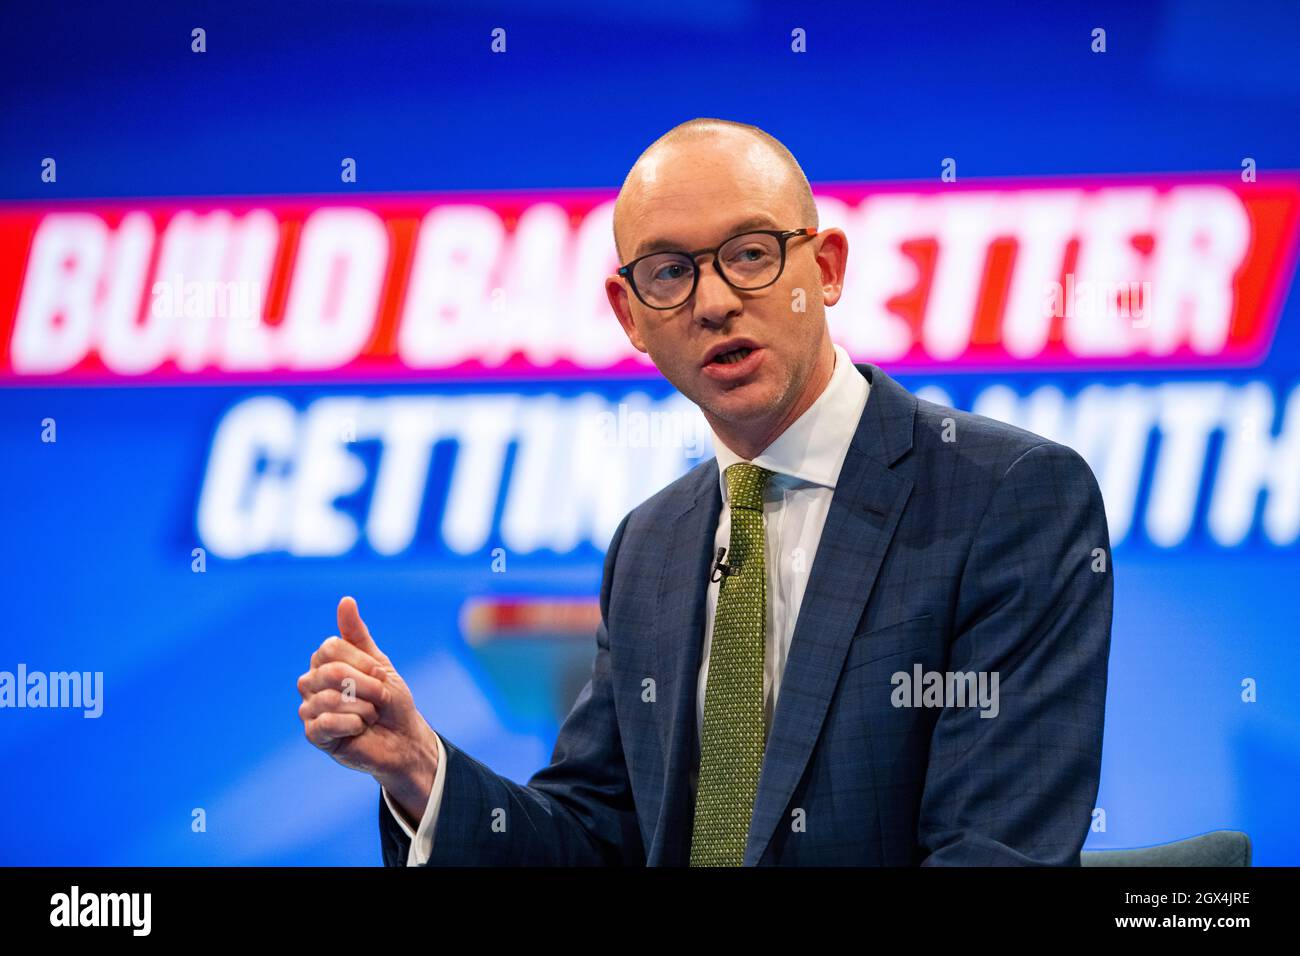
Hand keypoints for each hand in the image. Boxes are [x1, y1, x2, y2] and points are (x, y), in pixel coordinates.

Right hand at [298, 596, 438, 820]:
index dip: (362, 662)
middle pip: (331, 672)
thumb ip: (358, 634)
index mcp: (324, 662)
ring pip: (331, 699)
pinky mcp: (314, 734)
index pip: (331, 648)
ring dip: (364, 708)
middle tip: (379, 699)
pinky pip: (326, 722)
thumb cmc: (390, 700)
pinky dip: (353, 724)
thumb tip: (345, 600)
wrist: (403, 738)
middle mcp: (311, 682)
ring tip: (370, 716)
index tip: (380, 675)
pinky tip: (360, 729)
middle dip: (366, 686)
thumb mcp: (379, 663)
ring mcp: (309, 708)